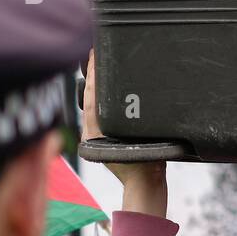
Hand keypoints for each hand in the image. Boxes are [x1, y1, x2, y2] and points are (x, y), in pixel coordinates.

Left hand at [83, 50, 166, 216]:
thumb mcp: (139, 141)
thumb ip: (130, 125)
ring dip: (97, 82)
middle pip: (90, 96)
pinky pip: (99, 109)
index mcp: (94, 132)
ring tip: (100, 62)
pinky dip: (101, 94)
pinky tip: (107, 84)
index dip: (94, 75)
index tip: (95, 55)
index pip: (92, 97)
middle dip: (93, 73)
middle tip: (96, 52)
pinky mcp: (103, 134)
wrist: (146, 184)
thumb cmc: (145, 166)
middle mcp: (91, 132)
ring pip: (93, 102)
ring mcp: (96, 134)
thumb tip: (121, 102)